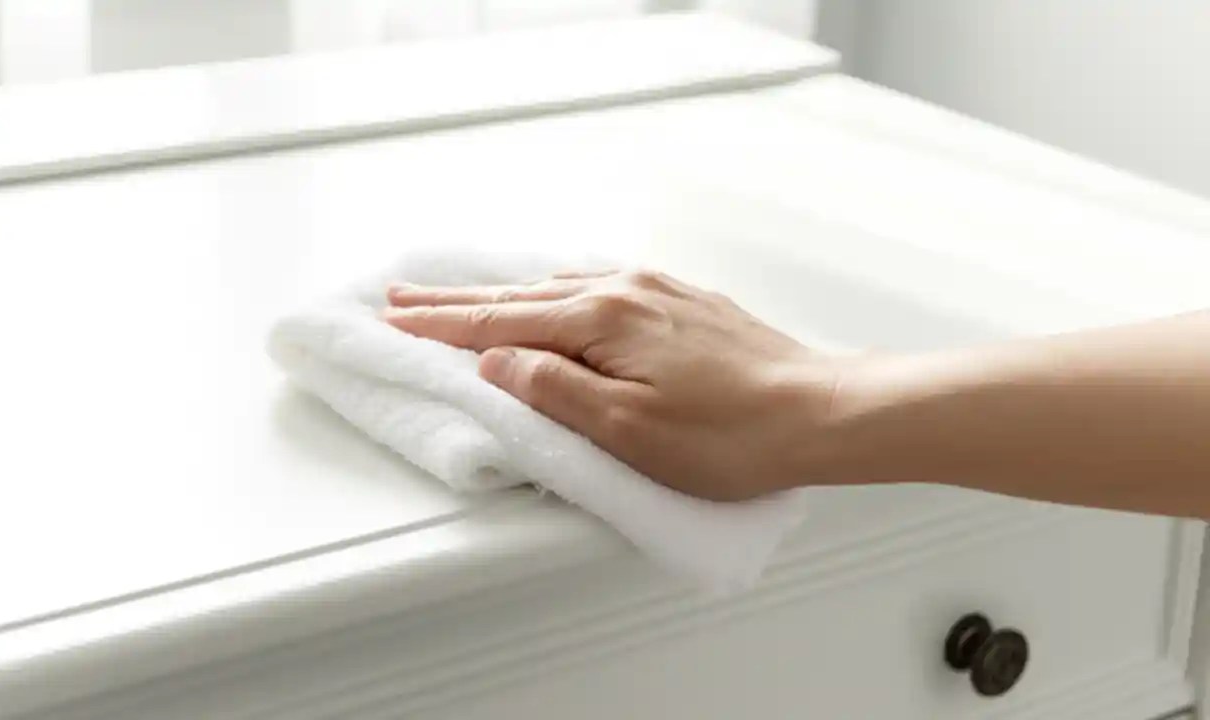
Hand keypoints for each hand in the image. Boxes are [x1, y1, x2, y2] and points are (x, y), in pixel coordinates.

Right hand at [383, 269, 840, 500]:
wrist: (821, 410)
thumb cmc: (731, 435)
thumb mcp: (627, 430)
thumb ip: (553, 390)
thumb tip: (496, 362)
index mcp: (601, 321)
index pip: (499, 323)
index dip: (442, 325)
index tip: (394, 318)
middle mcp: (623, 292)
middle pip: (519, 294)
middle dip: (455, 298)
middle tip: (402, 292)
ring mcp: (655, 291)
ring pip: (557, 285)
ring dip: (501, 291)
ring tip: (459, 294)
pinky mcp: (681, 301)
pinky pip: (597, 283)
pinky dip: (554, 288)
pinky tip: (552, 291)